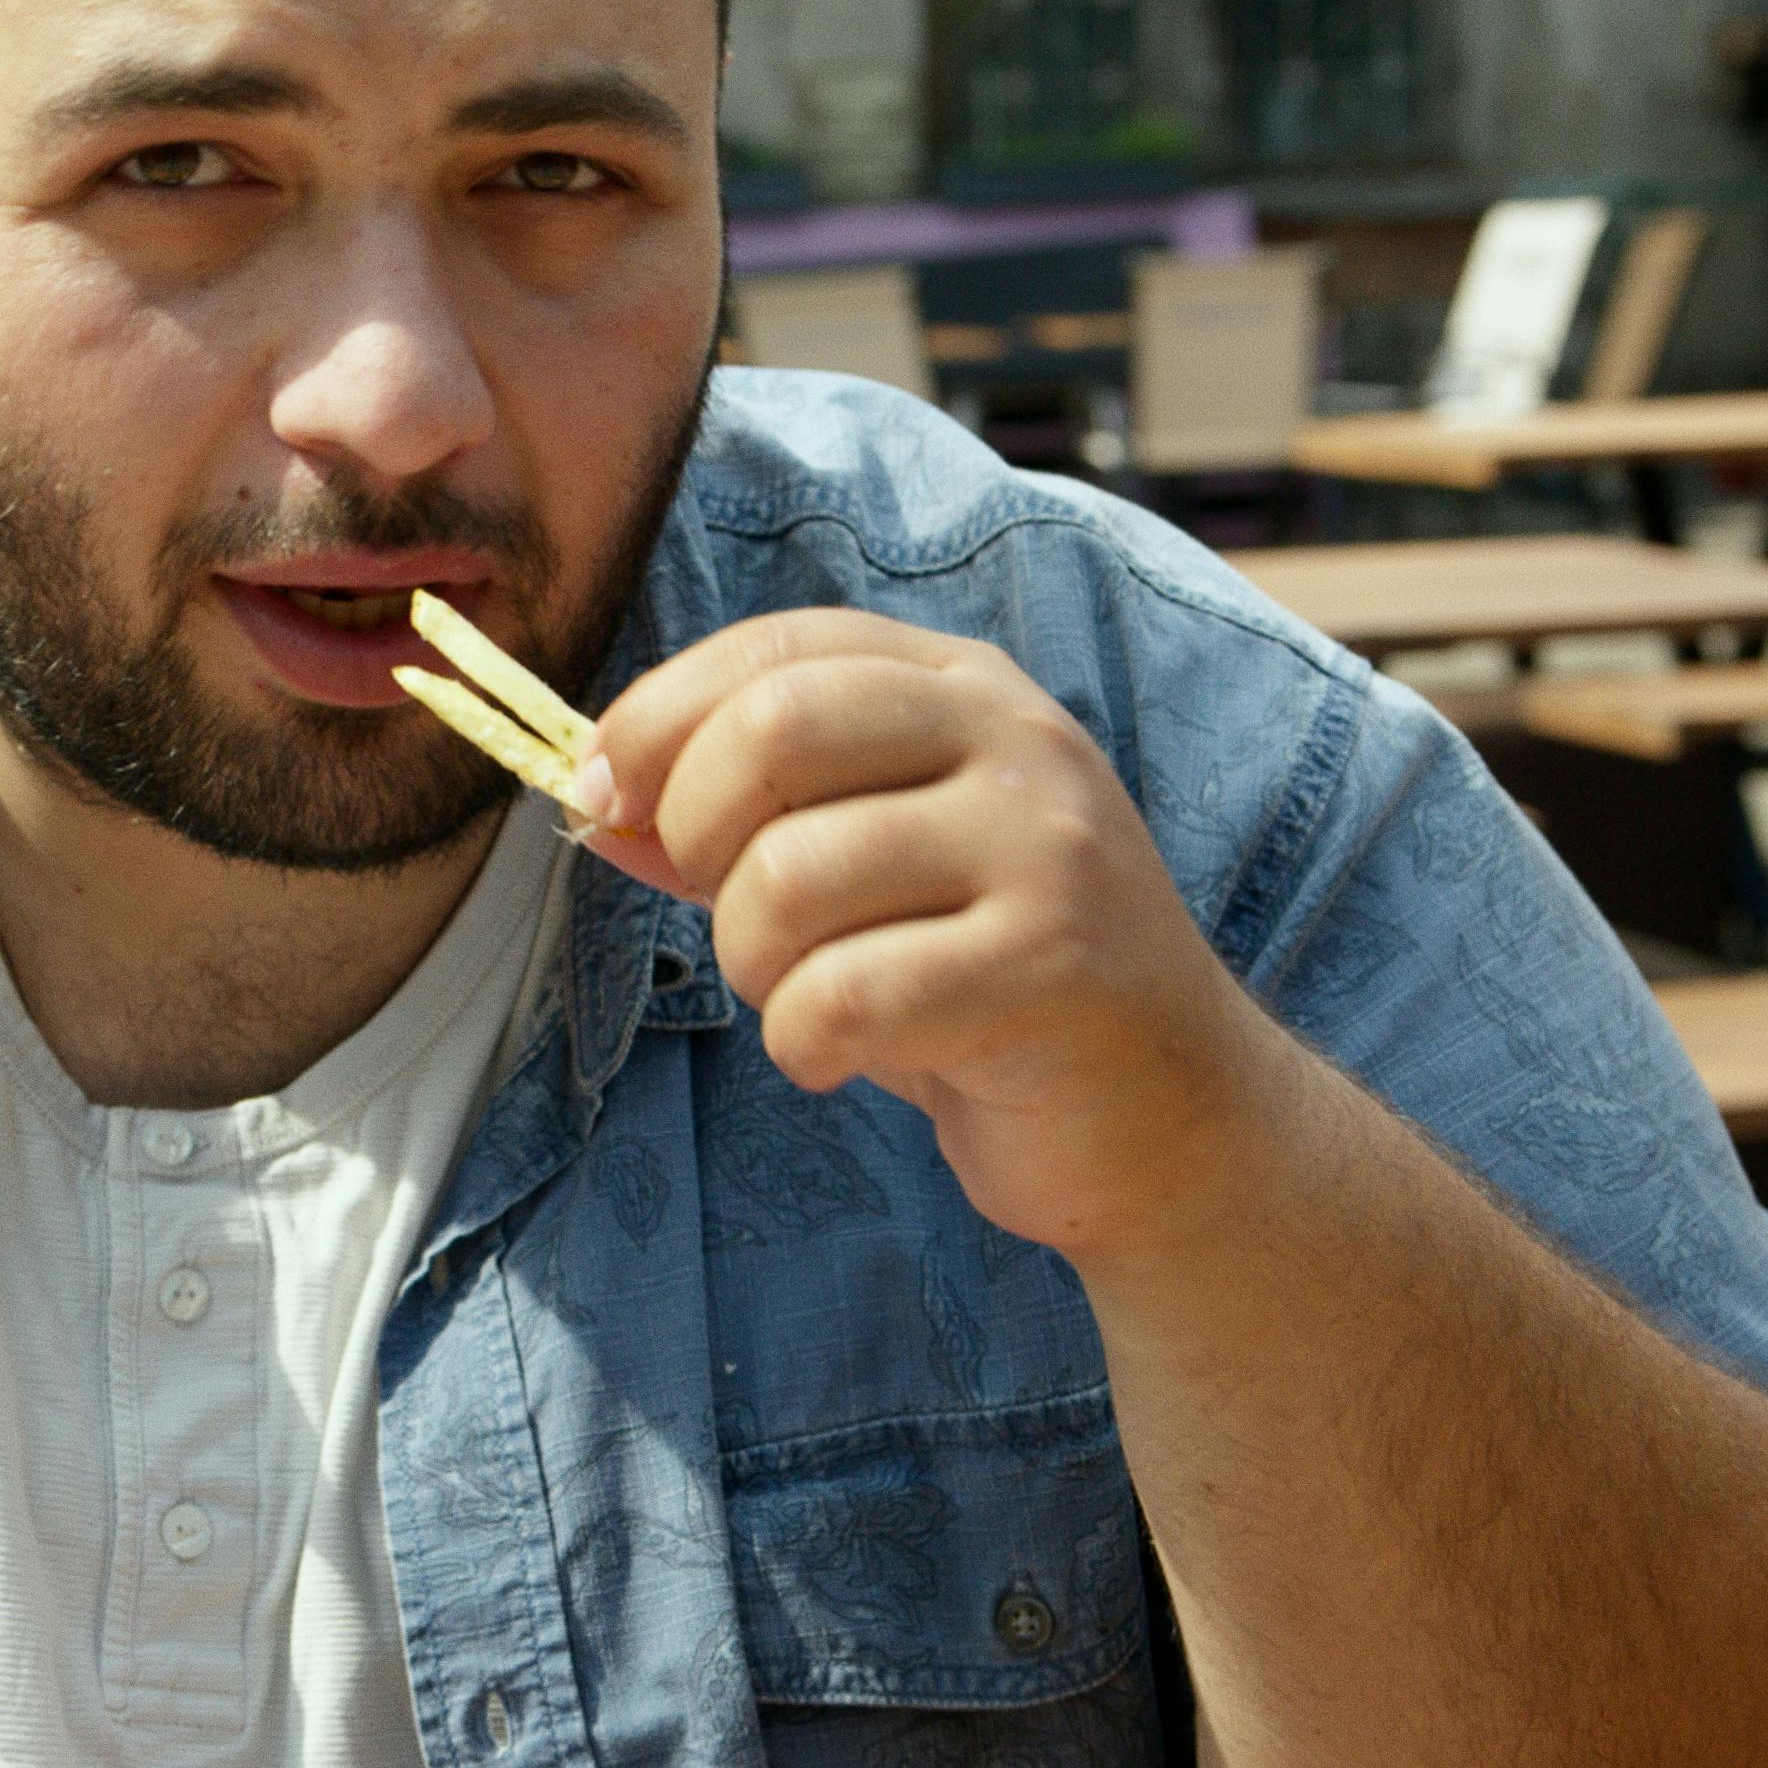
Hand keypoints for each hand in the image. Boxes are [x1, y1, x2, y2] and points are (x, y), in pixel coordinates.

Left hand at [575, 609, 1296, 1256]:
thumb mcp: (861, 876)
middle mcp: (1016, 741)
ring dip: (752, 963)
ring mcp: (1047, 848)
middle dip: (697, 833)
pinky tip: (841, 1057)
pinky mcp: (1054, 966)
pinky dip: (803, 1044)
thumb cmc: (984, 984)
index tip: (606, 799)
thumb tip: (595, 800)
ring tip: (803, 998)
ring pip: (790, 876)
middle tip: (721, 907)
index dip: (659, 718)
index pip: (778, 649)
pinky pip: (845, 995)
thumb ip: (738, 826)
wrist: (1173, 1118)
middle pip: (774, 730)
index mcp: (963, 688)